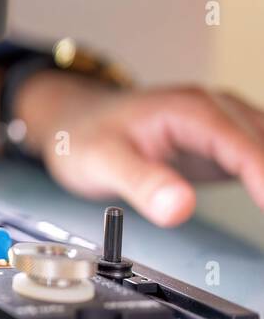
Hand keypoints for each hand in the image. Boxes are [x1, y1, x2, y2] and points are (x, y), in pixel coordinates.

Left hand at [23, 75, 263, 226]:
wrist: (74, 121)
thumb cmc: (85, 135)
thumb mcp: (102, 161)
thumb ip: (141, 184)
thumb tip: (179, 208)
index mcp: (190, 109)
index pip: (241, 144)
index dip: (263, 175)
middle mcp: (214, 110)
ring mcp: (222, 124)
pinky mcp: (223, 142)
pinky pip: (260, 156)